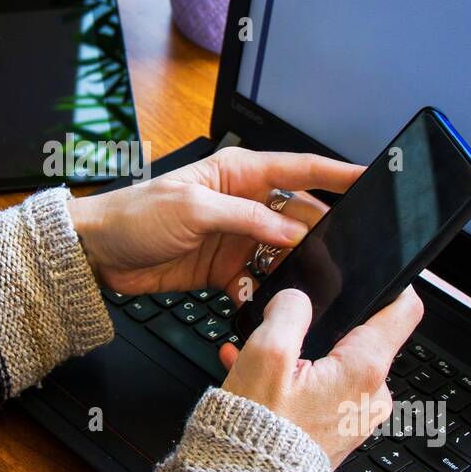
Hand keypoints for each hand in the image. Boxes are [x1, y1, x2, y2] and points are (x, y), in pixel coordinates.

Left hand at [66, 146, 361, 299]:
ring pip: (283, 253)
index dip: (338, 173)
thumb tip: (288, 232)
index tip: (373, 178)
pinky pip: (259, 282)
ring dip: (294, 268)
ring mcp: (236, 238)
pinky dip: (265, 293)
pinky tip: (265, 302)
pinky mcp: (224, 269)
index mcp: (237, 174)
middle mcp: (243, 204)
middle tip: (343, 253)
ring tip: (308, 283)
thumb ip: (244, 218)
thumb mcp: (191, 208)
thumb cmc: (133, 215)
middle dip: (322, 233)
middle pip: (299, 216)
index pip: (300, 169)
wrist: (97, 254)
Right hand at [218, 286, 423, 466]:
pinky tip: (255, 379)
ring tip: (254, 357)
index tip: (376, 273)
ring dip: (297, 356)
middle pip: (359, 337)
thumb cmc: (260, 429)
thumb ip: (288, 312)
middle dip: (321, 328)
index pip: (404, 311)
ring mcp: (356, 417)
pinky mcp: (336, 432)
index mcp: (364, 369)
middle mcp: (371, 395)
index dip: (392, 285)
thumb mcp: (267, 355)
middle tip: (282, 328)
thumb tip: (297, 299)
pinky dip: (292, 381)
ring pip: (333, 365)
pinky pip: (320, 392)